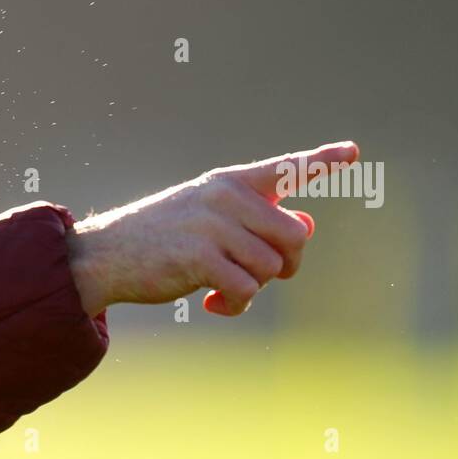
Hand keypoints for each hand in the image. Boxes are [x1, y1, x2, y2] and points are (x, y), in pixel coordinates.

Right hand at [68, 141, 359, 315]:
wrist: (105, 255)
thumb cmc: (160, 238)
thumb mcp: (208, 221)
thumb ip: (257, 220)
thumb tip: (308, 223)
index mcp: (230, 182)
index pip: (285, 169)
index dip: (321, 160)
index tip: (353, 152)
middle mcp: (225, 197)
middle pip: (293, 236)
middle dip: (285, 264)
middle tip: (258, 276)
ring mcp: (213, 226)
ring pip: (271, 268)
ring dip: (252, 289)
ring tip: (221, 290)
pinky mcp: (199, 258)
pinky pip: (245, 291)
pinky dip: (234, 306)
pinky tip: (211, 305)